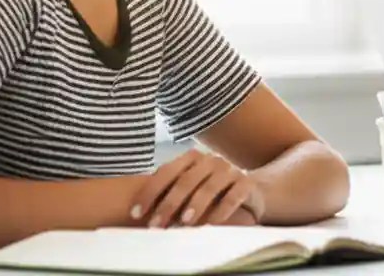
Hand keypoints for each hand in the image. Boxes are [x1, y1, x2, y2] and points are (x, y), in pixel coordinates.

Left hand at [131, 149, 266, 227]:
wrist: (247, 191)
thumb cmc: (209, 191)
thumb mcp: (188, 188)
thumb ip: (169, 194)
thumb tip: (139, 214)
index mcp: (191, 158)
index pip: (166, 172)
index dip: (149, 192)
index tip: (136, 214)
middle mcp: (210, 160)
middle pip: (186, 180)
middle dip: (169, 204)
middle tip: (156, 225)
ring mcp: (229, 170)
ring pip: (210, 186)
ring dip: (195, 204)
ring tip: (184, 222)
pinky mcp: (246, 183)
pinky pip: (234, 195)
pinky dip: (222, 210)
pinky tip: (211, 223)